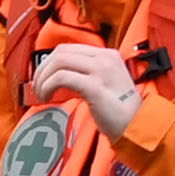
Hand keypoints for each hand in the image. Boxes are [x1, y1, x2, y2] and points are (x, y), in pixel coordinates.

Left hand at [27, 41, 145, 135]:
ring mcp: (101, 70)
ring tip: (42, 94)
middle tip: (37, 86)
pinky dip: (48, 86)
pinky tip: (47, 98)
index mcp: (108, 55)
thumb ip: (87, 74)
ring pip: (59, 62)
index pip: (70, 48)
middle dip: (43, 69)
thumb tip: (59, 74)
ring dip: (43, 78)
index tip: (42, 77)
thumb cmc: (119, 111)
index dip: (50, 62)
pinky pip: (62, 78)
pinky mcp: (94, 86)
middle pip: (61, 52)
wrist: (137, 127)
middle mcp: (105, 58)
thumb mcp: (106, 84)